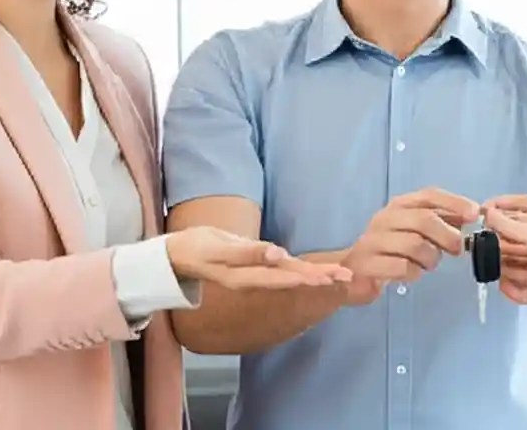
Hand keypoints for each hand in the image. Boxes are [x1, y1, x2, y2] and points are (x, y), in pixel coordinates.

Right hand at [165, 226, 351, 290]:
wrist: (179, 255)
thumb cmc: (197, 248)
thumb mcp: (218, 249)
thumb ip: (246, 253)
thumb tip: (277, 254)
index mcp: (247, 276)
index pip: (283, 277)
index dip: (307, 277)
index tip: (328, 278)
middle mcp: (256, 277)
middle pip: (292, 278)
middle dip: (319, 277)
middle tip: (347, 276)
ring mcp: (256, 273)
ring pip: (290, 275)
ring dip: (315, 275)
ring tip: (340, 275)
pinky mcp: (256, 266)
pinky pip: (283, 270)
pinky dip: (302, 271)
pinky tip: (318, 272)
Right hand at [341, 187, 480, 305]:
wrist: (350, 273)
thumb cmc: (389, 250)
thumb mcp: (413, 231)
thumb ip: (440, 222)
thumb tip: (470, 215)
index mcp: (399, 206)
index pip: (429, 195)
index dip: (454, 202)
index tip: (475, 214)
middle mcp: (385, 218)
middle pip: (424, 220)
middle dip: (447, 235)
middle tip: (457, 249)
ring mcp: (374, 241)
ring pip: (415, 245)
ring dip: (430, 258)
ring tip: (427, 264)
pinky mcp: (368, 264)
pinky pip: (402, 267)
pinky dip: (414, 272)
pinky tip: (411, 273)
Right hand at [483, 195, 526, 307]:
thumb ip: (509, 224)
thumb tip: (489, 214)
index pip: (522, 208)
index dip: (504, 206)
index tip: (485, 210)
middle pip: (515, 240)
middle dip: (499, 242)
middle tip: (483, 243)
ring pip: (515, 266)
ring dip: (503, 267)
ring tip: (491, 265)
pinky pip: (522, 290)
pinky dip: (512, 290)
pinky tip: (504, 285)